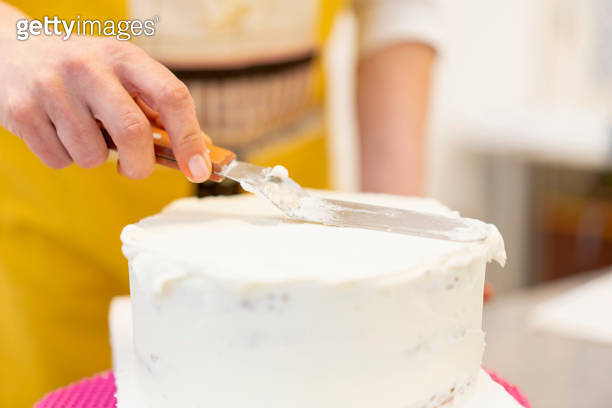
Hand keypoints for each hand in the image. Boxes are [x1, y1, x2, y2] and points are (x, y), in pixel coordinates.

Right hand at [0, 19, 210, 180]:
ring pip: (92, 156)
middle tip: (135, 168)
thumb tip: (201, 152)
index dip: (189, 138)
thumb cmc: (83, 72)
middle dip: (140, 165)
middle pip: (132, 133)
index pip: (171, 97)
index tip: (199, 169)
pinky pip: (59, 160)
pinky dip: (65, 158)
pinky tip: (58, 132)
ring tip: (83, 133)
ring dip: (94, 159)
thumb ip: (159, 110)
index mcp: (124, 57)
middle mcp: (89, 67)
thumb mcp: (123, 75)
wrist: (11, 50)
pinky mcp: (21, 111)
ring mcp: (52, 87)